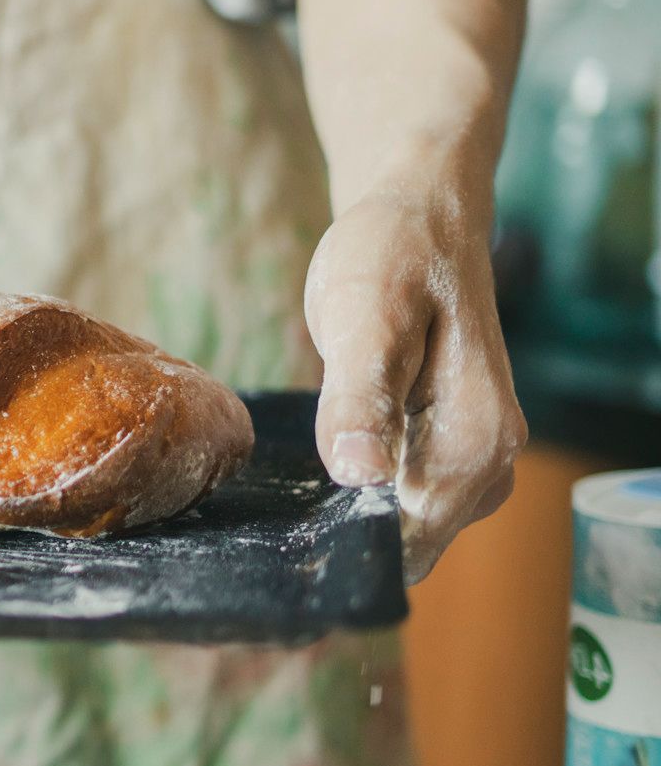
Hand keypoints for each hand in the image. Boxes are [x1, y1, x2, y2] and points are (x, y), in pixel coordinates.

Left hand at [304, 186, 525, 583]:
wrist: (418, 219)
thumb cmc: (391, 259)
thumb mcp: (365, 318)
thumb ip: (361, 399)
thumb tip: (359, 477)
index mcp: (477, 440)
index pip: (412, 537)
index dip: (347, 546)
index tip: (287, 541)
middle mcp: (488, 464)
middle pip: (409, 544)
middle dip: (343, 537)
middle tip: (276, 507)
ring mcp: (470, 462)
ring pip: (402, 527)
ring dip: (345, 516)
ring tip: (293, 481)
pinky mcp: (443, 452)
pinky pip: (397, 500)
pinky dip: (355, 495)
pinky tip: (318, 465)